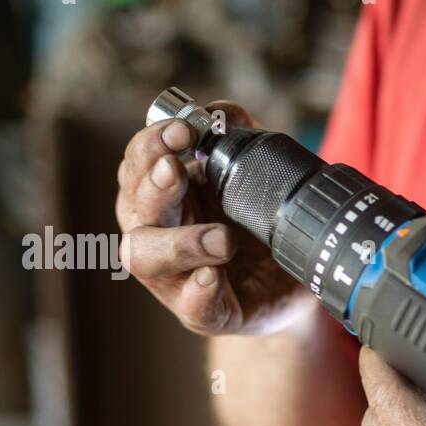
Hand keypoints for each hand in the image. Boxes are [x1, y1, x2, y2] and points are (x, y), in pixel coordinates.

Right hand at [114, 102, 308, 335]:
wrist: (293, 282)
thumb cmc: (258, 225)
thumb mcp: (254, 175)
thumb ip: (236, 138)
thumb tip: (220, 112)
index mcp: (164, 195)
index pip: (137, 164)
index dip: (151, 145)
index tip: (181, 129)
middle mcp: (158, 233)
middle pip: (133, 207)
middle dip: (153, 186)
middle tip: (177, 170)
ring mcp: (177, 277)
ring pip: (147, 258)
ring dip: (178, 242)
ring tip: (221, 238)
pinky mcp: (206, 313)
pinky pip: (192, 308)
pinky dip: (199, 292)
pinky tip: (213, 278)